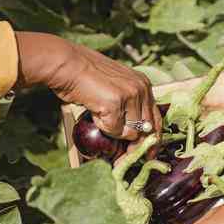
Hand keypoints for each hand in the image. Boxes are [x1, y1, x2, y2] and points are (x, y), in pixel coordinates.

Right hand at [14, 32, 161, 140]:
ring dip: (113, 131)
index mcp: (143, 84)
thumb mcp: (116, 86)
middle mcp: (141, 88)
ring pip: (130, 133)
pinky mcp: (115, 103)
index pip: (156, 118)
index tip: (148, 154)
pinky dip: (102, 126)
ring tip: (99, 114)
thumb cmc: (85, 76)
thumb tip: (135, 134)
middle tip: (124, 159)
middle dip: (136, 148)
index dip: (152, 139)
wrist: (67, 64)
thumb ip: (128, 105)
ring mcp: (130, 95)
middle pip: (147, 130)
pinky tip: (94, 111)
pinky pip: (114, 130)